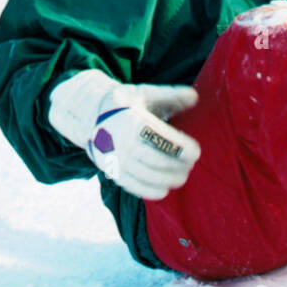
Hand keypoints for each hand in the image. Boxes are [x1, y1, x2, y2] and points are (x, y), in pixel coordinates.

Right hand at [48, 69, 200, 199]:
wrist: (91, 118)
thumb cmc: (125, 105)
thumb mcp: (145, 94)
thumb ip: (171, 95)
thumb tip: (194, 97)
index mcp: (134, 122)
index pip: (163, 140)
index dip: (182, 148)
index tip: (196, 152)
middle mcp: (125, 144)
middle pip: (158, 161)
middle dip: (179, 166)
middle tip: (191, 164)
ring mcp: (118, 161)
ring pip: (149, 177)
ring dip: (170, 180)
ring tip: (182, 176)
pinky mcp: (114, 172)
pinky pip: (135, 188)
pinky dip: (152, 192)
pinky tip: (165, 189)